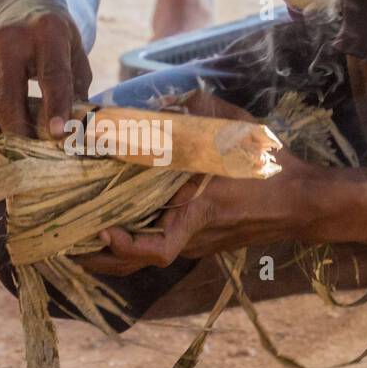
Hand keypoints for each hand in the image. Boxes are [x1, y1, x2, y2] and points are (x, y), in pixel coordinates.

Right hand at [0, 12, 91, 148]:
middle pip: (6, 101)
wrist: (21, 2)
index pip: (52, 77)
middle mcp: (8, 37)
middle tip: (31, 153)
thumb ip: (77, 91)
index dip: (55, 110)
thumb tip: (72, 135)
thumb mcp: (76, 54)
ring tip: (7, 150)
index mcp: (47, 32)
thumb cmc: (55, 40)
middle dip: (18, 135)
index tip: (57, 137)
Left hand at [76, 91, 320, 275]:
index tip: (106, 233)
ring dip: (111, 252)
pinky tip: (114, 223)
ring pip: (144, 256)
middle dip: (99, 259)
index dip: (126, 249)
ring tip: (74, 240)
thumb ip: (194, 112)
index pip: (157, 251)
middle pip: (136, 263)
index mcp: (199, 215)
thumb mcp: (233, 128)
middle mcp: (192, 237)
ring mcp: (196, 243)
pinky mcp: (200, 240)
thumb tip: (159, 104)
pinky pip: (159, 244)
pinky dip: (134, 238)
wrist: (303, 201)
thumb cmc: (270, 166)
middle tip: (63, 246)